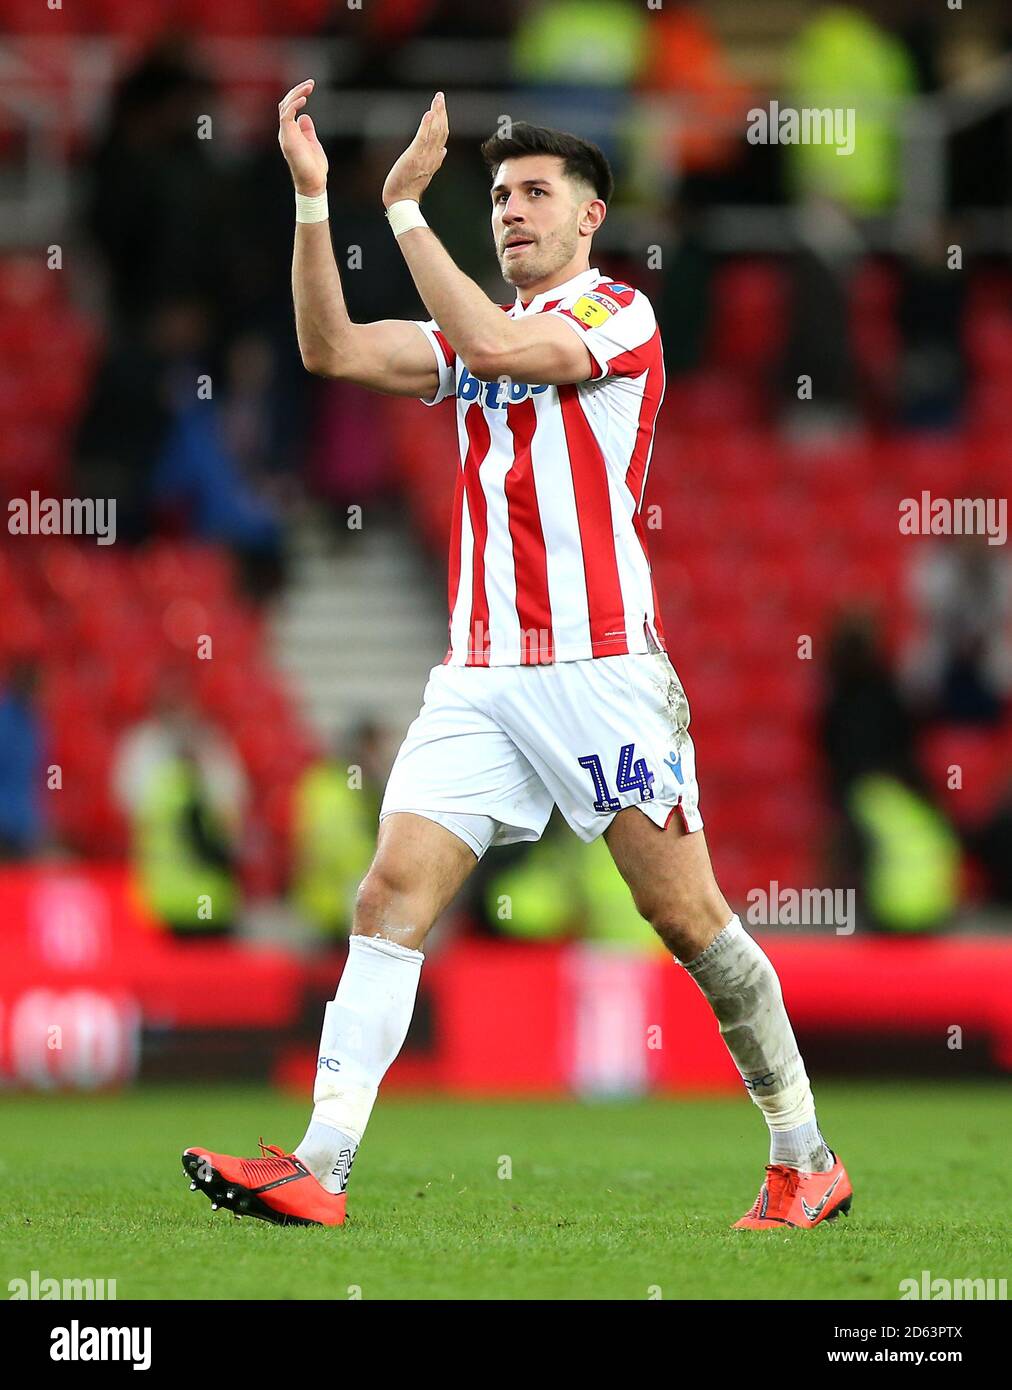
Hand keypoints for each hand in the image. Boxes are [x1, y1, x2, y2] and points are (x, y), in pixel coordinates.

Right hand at [278, 78, 328, 195]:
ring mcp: (286, 135)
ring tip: (309, 87)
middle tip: (310, 83)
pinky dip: (294, 105)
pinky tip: (304, 99)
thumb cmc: (313, 167)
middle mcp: (285, 131)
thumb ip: (307, 130)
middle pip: (285, 104)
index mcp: (290, 132)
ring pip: (285, 107)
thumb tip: (305, 116)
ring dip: (297, 94)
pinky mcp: (288, 138)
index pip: (289, 107)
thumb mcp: (312, 143)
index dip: (297, 95)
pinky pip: (286, 116)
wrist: (313, 183)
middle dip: (297, 91)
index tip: (309, 87)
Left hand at [381, 92, 448, 208]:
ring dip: (437, 114)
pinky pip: (423, 139)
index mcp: (434, 160)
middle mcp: (432, 157)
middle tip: (440, 96)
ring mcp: (424, 157)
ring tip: (438, 99)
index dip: (444, 121)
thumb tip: (444, 150)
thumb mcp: (423, 173)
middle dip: (442, 113)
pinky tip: (429, 113)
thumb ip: (435, 160)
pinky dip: (427, 125)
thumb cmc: (408, 189)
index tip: (442, 108)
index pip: (443, 137)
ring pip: (435, 132)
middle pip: (441, 131)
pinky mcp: (414, 157)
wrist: (401, 202)